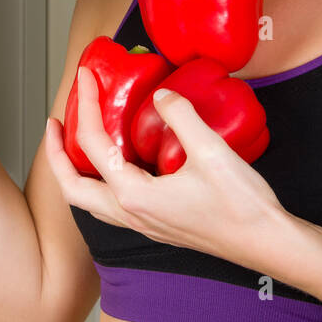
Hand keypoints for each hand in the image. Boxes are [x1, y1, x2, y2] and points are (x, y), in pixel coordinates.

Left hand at [45, 65, 286, 269]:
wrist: (267, 244)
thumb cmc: (242, 206)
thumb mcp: (211, 151)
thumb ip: (180, 117)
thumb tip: (161, 95)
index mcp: (134, 195)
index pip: (93, 144)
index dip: (84, 104)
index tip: (85, 77)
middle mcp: (131, 214)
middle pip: (72, 188)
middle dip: (55, 155)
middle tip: (54, 123)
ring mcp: (143, 224)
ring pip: (90, 202)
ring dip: (76, 172)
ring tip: (79, 142)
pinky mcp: (157, 226)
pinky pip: (113, 205)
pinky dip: (102, 181)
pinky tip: (122, 162)